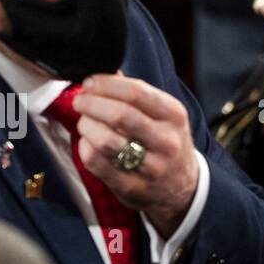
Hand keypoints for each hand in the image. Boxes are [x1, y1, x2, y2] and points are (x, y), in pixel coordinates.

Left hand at [70, 74, 198, 237]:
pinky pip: (97, 163)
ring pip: (106, 141)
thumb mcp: (165, 115)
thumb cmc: (166, 142)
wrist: (183, 188)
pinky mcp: (132, 187)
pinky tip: (88, 142)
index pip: (136, 92)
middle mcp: (167, 142)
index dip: (106, 84)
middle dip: (91, 103)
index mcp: (175, 116)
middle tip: (79, 101)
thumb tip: (103, 75)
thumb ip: (137, 94)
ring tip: (84, 122)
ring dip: (86, 126)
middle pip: (120, 115)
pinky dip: (85, 148)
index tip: (90, 83)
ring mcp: (151, 168)